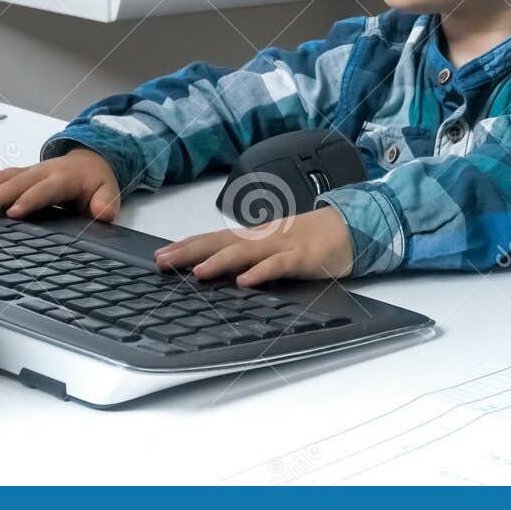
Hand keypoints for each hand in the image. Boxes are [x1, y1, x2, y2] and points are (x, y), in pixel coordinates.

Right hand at [0, 148, 121, 220]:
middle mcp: (43, 172)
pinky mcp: (20, 174)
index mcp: (64, 178)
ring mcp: (29, 171)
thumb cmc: (95, 181)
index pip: (45, 189)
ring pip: (4, 177)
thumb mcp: (109, 191)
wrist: (89, 160)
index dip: (29, 199)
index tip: (14, 213)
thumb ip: (106, 202)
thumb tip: (104, 214)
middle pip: (18, 182)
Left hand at [154, 207, 353, 286]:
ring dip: (219, 262)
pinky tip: (245, 281)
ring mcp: (282, 245)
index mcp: (254, 235)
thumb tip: (218, 267)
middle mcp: (263, 237)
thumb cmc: (310, 238)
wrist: (349, 227)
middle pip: (221, 242)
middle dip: (190, 251)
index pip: (213, 238)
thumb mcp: (274, 245)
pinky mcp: (302, 257)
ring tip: (197, 273)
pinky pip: (278, 265)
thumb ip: (250, 255)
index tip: (161, 254)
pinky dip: (261, 272)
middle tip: (163, 262)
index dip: (186, 245)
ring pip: (245, 252)